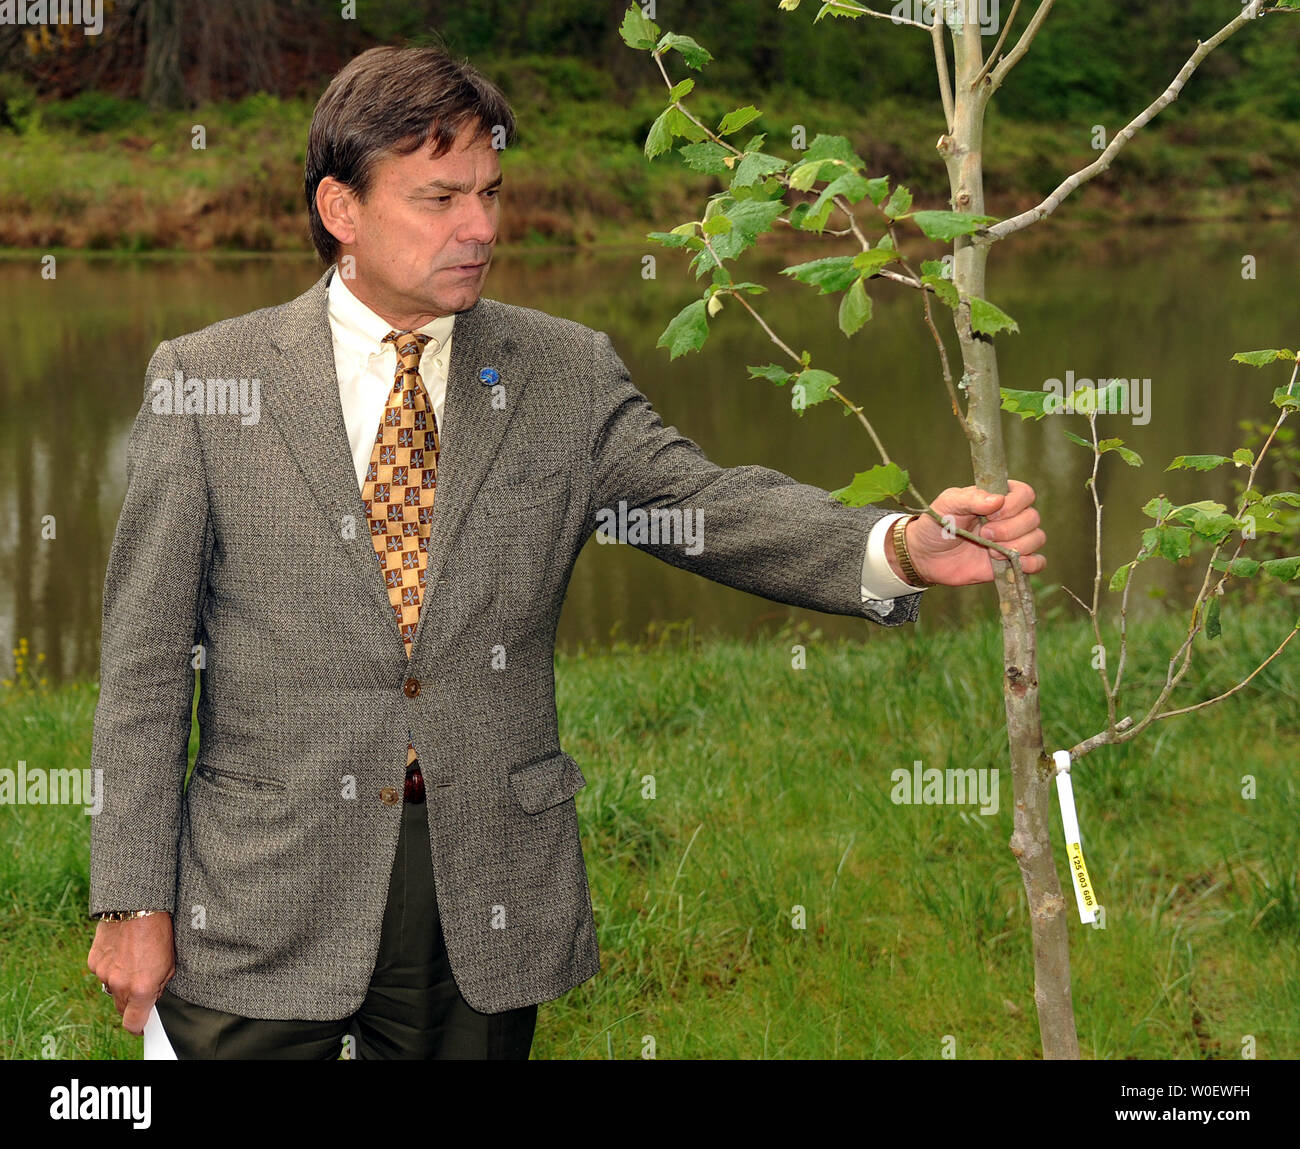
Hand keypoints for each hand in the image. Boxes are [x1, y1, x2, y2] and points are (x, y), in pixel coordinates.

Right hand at [88, 913, 174, 1035]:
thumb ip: (159, 986)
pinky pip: (102, 972)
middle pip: (121, 1008)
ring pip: (111, 989)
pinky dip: (110, 967)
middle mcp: (119, 985)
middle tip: (141, 987)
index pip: (133, 1023)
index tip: (142, 1025)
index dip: (138, 1026)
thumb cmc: (159, 932)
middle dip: (131, 1003)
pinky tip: (122, 951)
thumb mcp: (170, 962)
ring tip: (134, 960)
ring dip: (120, 982)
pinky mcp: (94, 961)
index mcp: (141, 988)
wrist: (137, 906)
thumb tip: (152, 999)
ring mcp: (103, 974)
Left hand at [902, 479, 1045, 586]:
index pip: (1025, 494)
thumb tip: (998, 500)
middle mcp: (1010, 517)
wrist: (926, 556)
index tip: (990, 514)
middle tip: (985, 535)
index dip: (1013, 505)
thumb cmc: (936, 524)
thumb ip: (971, 498)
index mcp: (998, 497)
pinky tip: (1009, 563)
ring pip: (1037, 538)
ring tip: (990, 551)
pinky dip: (1030, 563)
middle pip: (1033, 518)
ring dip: (1016, 546)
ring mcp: (1013, 540)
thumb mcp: (948, 505)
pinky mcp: (1012, 562)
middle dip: (1010, 529)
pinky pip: (1038, 562)